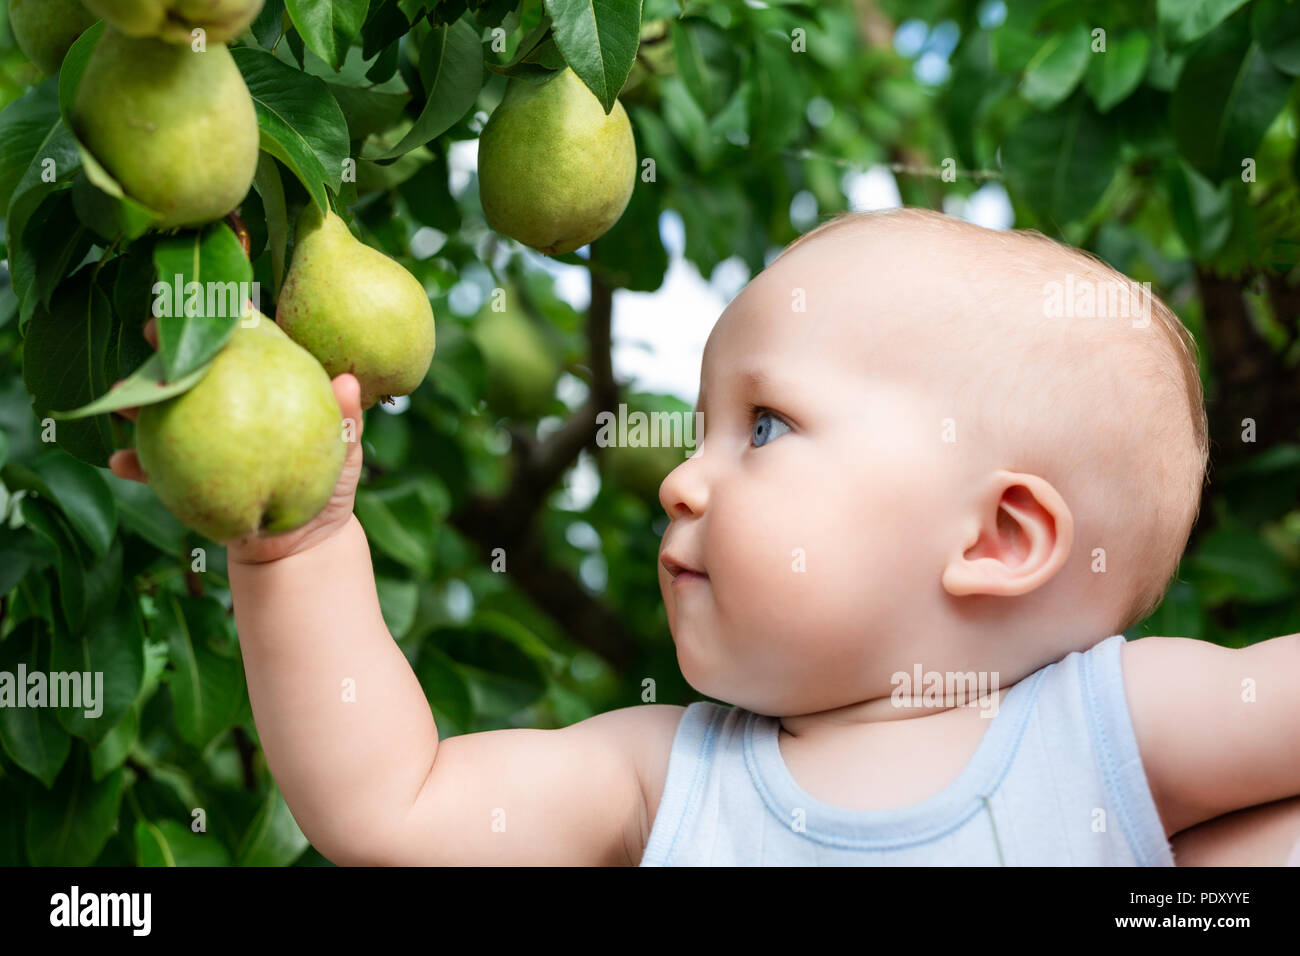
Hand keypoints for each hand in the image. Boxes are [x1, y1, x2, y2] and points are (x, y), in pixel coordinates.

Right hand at [107, 317, 365, 565]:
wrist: (306, 543)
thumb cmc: (332, 488)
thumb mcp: (345, 452)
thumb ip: (347, 419)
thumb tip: (348, 382)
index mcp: (270, 389)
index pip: (252, 346)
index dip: (232, 321)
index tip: (214, 300)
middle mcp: (233, 407)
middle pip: (199, 369)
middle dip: (172, 348)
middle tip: (151, 331)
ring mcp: (208, 438)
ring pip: (166, 411)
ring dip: (138, 400)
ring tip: (120, 394)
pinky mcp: (189, 475)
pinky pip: (157, 468)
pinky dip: (138, 465)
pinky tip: (120, 462)